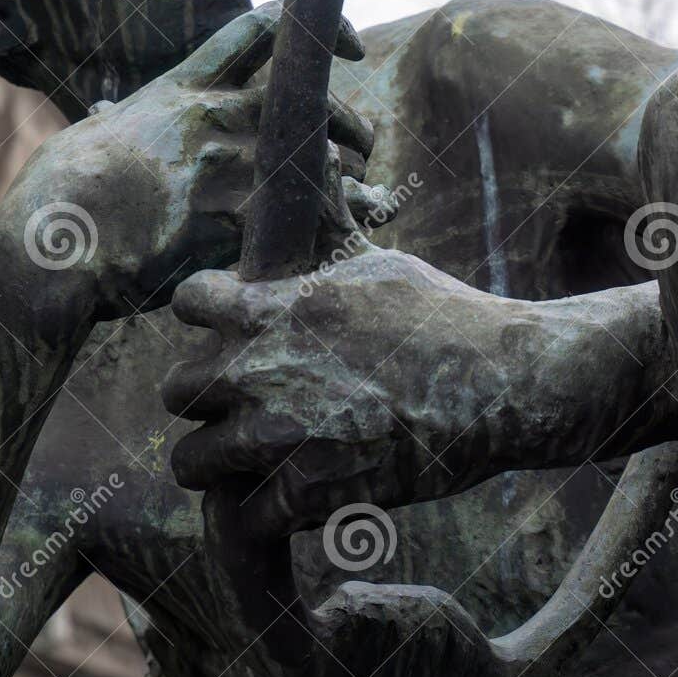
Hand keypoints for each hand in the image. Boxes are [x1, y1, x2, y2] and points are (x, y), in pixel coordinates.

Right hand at [23, 3, 375, 316]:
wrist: (49, 246)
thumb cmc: (56, 195)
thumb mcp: (90, 137)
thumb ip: (115, 120)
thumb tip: (108, 113)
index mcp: (180, 87)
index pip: (265, 28)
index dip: (318, 28)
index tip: (347, 47)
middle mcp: (209, 116)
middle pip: (310, 94)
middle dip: (348, 117)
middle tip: (364, 143)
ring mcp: (219, 164)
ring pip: (317, 156)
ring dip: (351, 178)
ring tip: (368, 196)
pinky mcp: (226, 219)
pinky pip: (300, 218)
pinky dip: (332, 226)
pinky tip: (346, 236)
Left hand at [163, 244, 579, 533]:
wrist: (501, 382)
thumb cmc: (444, 315)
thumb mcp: (376, 262)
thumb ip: (324, 242)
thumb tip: (320, 160)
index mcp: (270, 308)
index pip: (187, 302)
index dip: (204, 315)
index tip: (226, 328)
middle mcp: (259, 371)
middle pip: (176, 390)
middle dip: (203, 397)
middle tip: (238, 404)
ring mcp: (279, 435)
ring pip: (192, 463)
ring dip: (218, 462)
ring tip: (247, 462)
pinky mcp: (310, 492)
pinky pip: (249, 516)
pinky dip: (268, 512)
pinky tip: (295, 498)